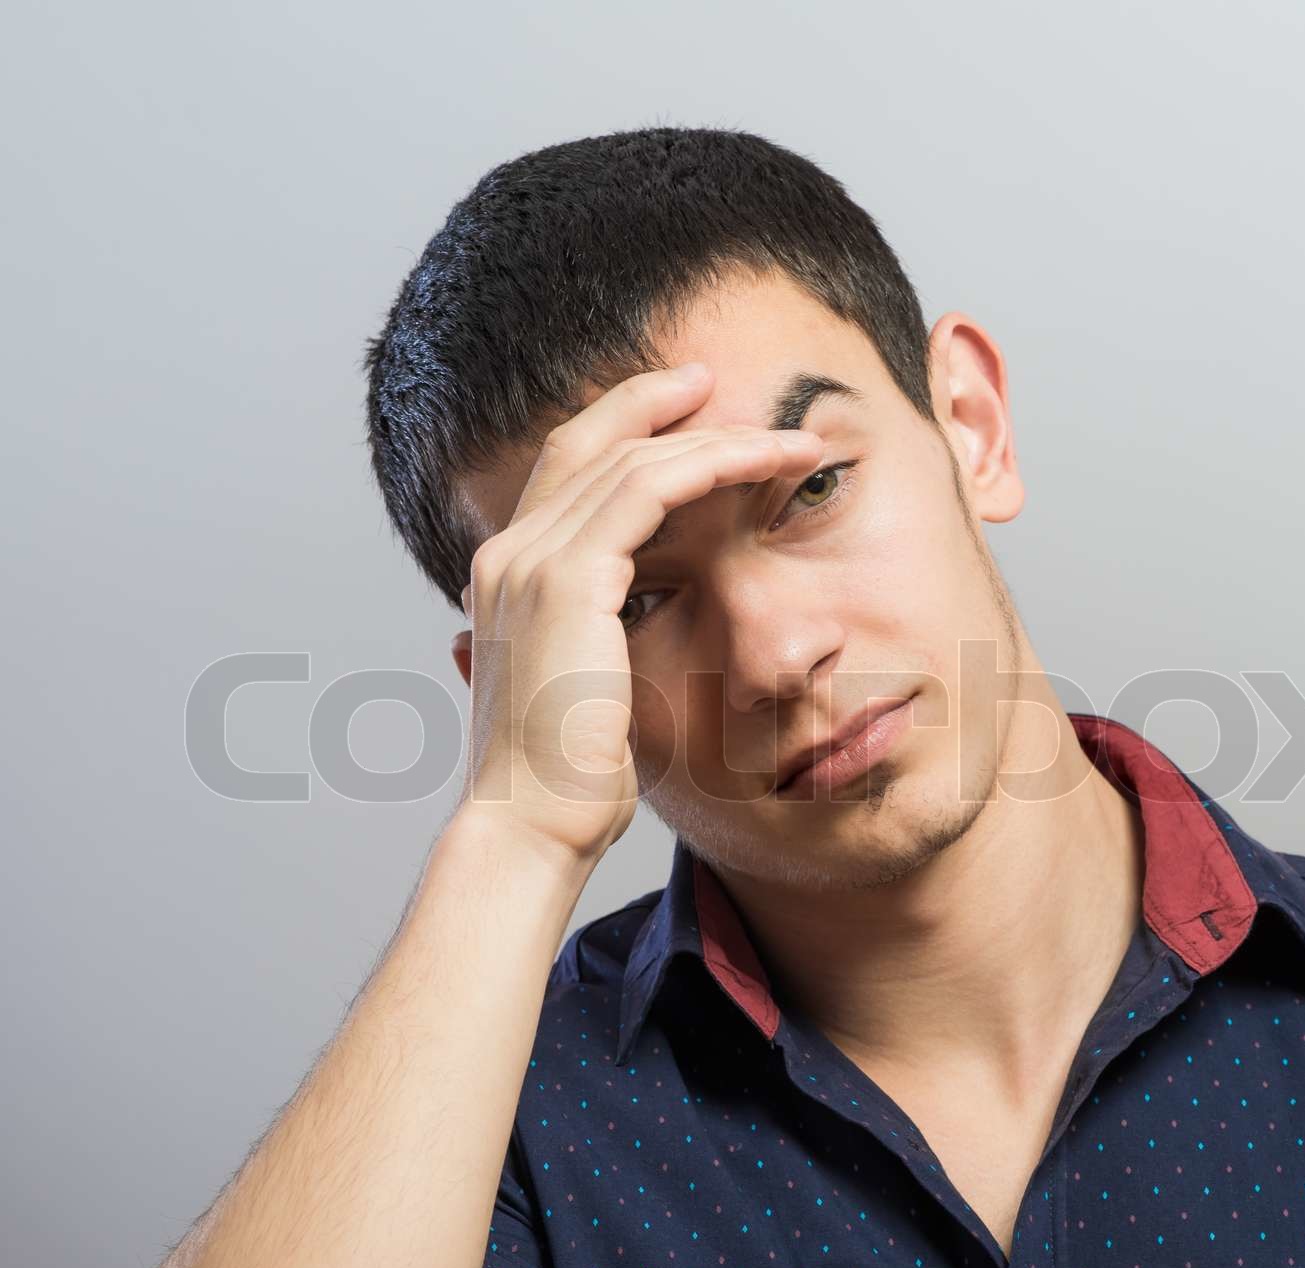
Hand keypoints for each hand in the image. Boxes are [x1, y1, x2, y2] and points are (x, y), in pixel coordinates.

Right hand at [450, 362, 823, 866]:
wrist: (529, 831)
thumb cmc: (563, 786)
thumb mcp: (576, 698)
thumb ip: (583, 650)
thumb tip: (602, 640)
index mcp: (507, 580)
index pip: (563, 476)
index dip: (618, 433)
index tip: (677, 416)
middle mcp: (509, 557)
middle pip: (586, 441)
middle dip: (654, 403)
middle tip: (714, 381)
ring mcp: (532, 562)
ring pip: (629, 458)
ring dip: (711, 435)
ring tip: (778, 434)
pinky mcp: (569, 580)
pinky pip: (649, 489)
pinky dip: (711, 463)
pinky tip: (764, 461)